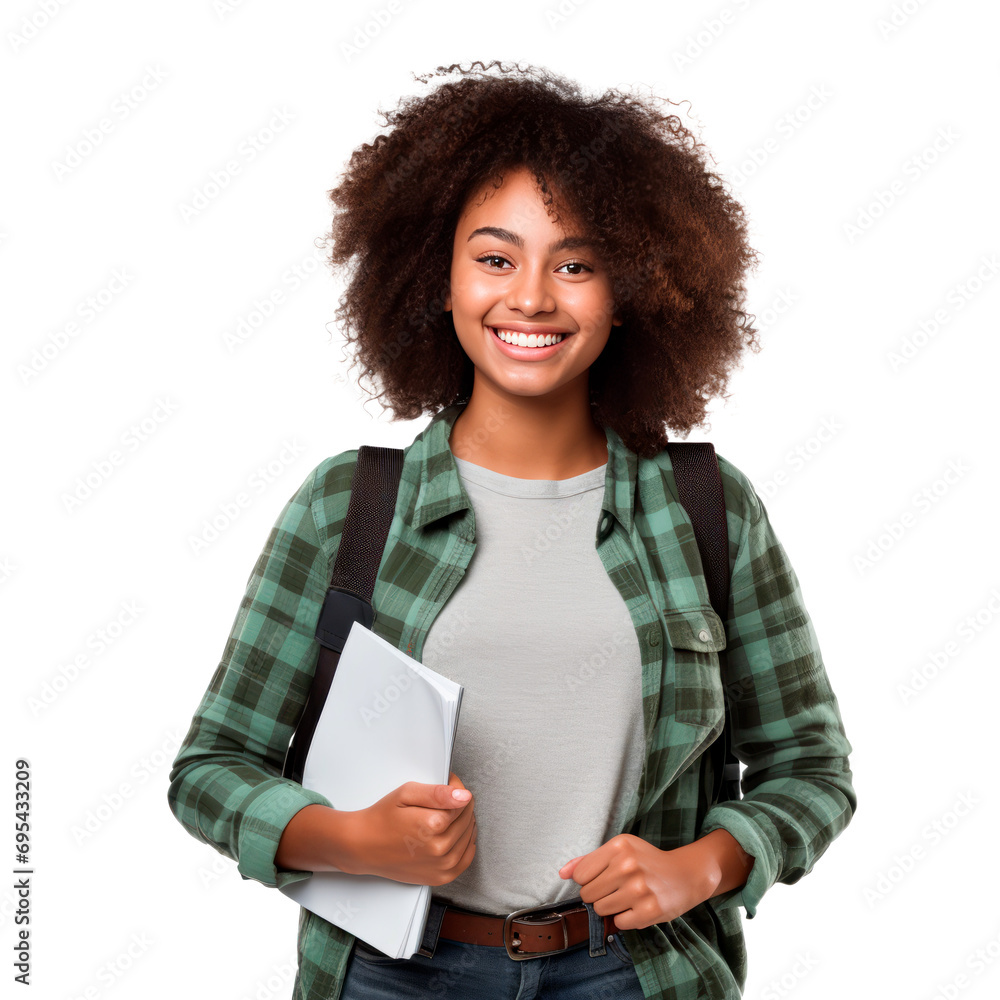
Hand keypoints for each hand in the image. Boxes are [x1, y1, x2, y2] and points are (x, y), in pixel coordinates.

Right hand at [347, 771, 476, 886]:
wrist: (364, 846)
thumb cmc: (382, 819)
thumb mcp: (406, 794)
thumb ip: (438, 793)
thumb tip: (464, 796)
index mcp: (433, 825)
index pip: (463, 802)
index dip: (457, 789)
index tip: (447, 784)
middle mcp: (439, 848)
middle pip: (468, 819)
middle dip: (462, 805)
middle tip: (446, 799)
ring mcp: (441, 866)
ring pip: (469, 837)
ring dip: (465, 823)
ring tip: (449, 814)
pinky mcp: (439, 877)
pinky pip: (465, 860)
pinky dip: (466, 845)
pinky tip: (458, 835)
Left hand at [557, 834, 719, 930]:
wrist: (685, 875)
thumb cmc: (647, 861)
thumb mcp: (620, 850)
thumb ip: (588, 860)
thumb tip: (562, 873)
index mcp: (619, 846)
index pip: (580, 874)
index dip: (588, 880)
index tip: (602, 877)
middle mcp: (628, 865)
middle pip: (588, 894)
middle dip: (598, 894)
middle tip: (616, 888)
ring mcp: (639, 889)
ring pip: (600, 910)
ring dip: (611, 907)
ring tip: (627, 897)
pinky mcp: (649, 911)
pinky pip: (619, 923)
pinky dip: (625, 918)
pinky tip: (637, 907)